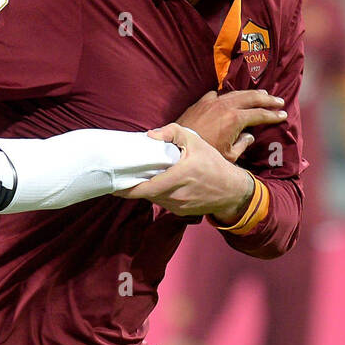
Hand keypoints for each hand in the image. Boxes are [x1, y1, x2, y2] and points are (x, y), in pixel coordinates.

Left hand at [116, 122, 254, 220]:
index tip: (113, 185)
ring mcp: (176, 206)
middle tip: (124, 175)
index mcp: (177, 177)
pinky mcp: (178, 212)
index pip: (144, 188)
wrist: (231, 190)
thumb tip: (149, 135)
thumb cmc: (212, 163)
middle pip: (145, 193)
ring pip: (153, 198)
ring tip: (140, 177)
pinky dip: (157, 194)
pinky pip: (162, 202)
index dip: (126, 189)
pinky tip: (158, 184)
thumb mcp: (196, 141)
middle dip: (134, 186)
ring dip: (146, 189)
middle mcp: (175, 195)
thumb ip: (173, 132)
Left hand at [176, 88, 285, 161]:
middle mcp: (226, 106)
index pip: (260, 114)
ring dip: (251, 93)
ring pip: (236, 93)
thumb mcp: (228, 156)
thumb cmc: (204, 156)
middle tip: (278, 101)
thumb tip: (249, 137)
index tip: (283, 115)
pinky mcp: (201, 102)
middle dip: (267, 99)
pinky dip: (228, 96)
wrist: (176, 149)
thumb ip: (242, 145)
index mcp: (236, 119)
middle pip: (252, 97)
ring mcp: (212, 102)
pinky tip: (231, 98)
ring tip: (262, 94)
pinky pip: (218, 95)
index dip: (273, 115)